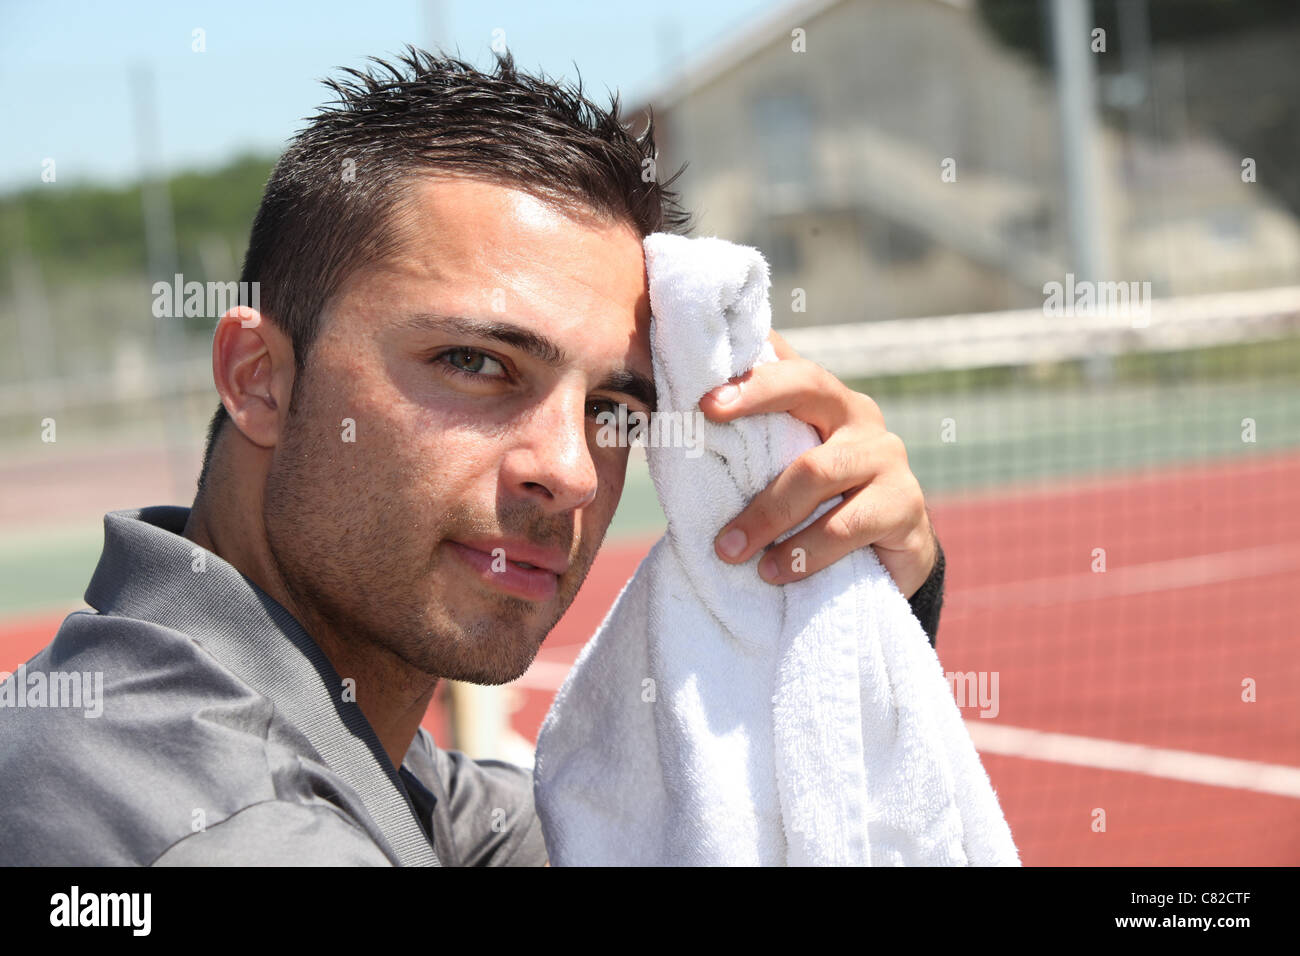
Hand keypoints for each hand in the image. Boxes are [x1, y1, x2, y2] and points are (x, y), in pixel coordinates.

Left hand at [702, 330, 937, 598]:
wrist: (888, 559)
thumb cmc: (817, 508)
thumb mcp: (782, 471)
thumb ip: (749, 444)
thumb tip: (675, 419)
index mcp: (824, 399)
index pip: (787, 364)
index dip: (749, 371)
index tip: (704, 393)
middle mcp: (859, 415)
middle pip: (808, 387)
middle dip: (754, 400)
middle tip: (707, 417)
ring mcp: (887, 456)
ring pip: (817, 471)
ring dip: (766, 514)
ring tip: (730, 551)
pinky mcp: (904, 504)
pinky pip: (845, 526)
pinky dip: (803, 552)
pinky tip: (775, 571)